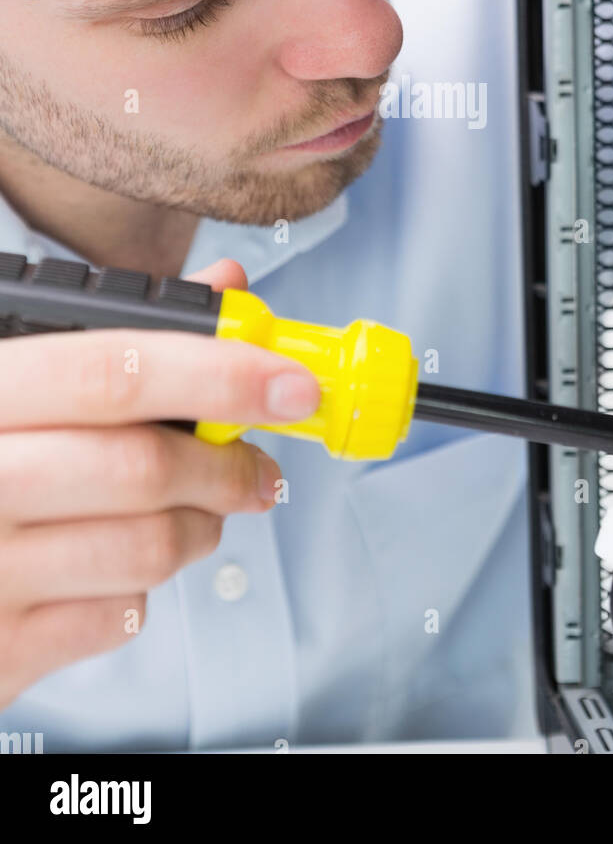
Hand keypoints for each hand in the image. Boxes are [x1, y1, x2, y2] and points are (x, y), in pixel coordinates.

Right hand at [0, 257, 318, 710]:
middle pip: (142, 469)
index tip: (291, 383)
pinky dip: (143, 591)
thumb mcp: (8, 375)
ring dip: (200, 530)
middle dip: (227, 468)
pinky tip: (119, 566)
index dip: (218, 373)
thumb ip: (112, 334)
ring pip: (146, 551)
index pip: (113, 371)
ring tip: (200, 515)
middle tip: (259, 469)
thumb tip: (228, 287)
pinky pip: (115, 617)